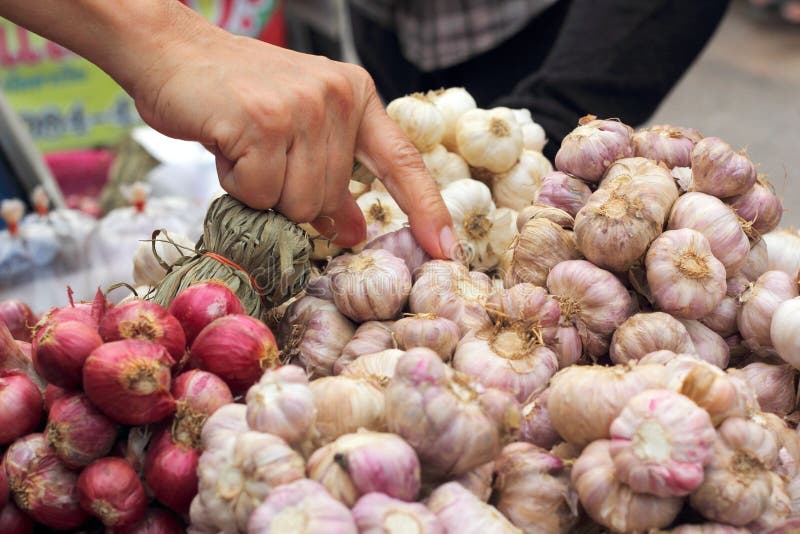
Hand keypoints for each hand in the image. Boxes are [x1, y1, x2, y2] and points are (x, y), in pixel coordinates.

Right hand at [128, 22, 456, 257]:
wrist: (172, 53)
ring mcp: (300, 108)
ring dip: (262, 191)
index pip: (404, 162)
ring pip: (297, 204)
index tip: (447, 251)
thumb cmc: (238, 96)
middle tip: (261, 157)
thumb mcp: (300, 128)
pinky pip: (258, 193)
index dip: (428, 210)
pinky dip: (236, 183)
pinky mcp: (261, 122)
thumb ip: (332, 174)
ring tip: (244, 147)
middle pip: (329, 199)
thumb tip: (355, 231)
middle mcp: (336, 97)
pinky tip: (226, 144)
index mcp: (356, 97)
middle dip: (289, 195)